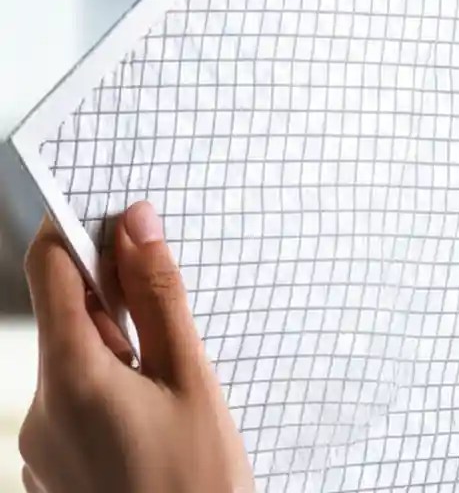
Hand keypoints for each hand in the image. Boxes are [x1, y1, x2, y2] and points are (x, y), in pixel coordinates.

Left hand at [19, 202, 252, 492]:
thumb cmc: (200, 483)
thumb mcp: (193, 381)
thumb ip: (159, 298)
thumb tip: (136, 225)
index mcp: (72, 378)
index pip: (50, 270)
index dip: (77, 229)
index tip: (113, 212)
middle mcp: (39, 411)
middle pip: (69, 323)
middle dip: (117, 307)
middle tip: (173, 326)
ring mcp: (39, 448)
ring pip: (74, 370)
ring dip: (118, 359)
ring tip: (173, 396)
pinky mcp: (50, 474)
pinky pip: (74, 411)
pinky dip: (110, 399)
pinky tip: (153, 427)